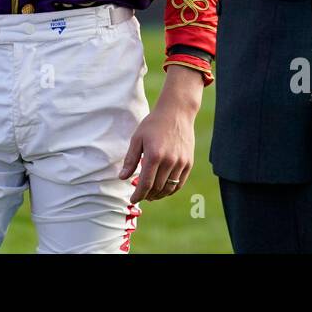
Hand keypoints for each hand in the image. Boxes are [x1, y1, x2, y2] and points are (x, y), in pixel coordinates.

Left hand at [119, 68, 200, 201]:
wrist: (177, 112)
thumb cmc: (153, 124)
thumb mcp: (137, 138)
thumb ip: (130, 159)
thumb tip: (122, 177)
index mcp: (154, 156)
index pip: (146, 184)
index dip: (138, 195)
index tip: (133, 199)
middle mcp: (169, 161)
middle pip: (157, 188)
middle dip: (147, 195)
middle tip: (140, 195)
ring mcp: (181, 163)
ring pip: (169, 188)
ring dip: (159, 195)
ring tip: (151, 195)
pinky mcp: (189, 162)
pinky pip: (180, 183)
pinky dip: (171, 190)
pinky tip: (163, 189)